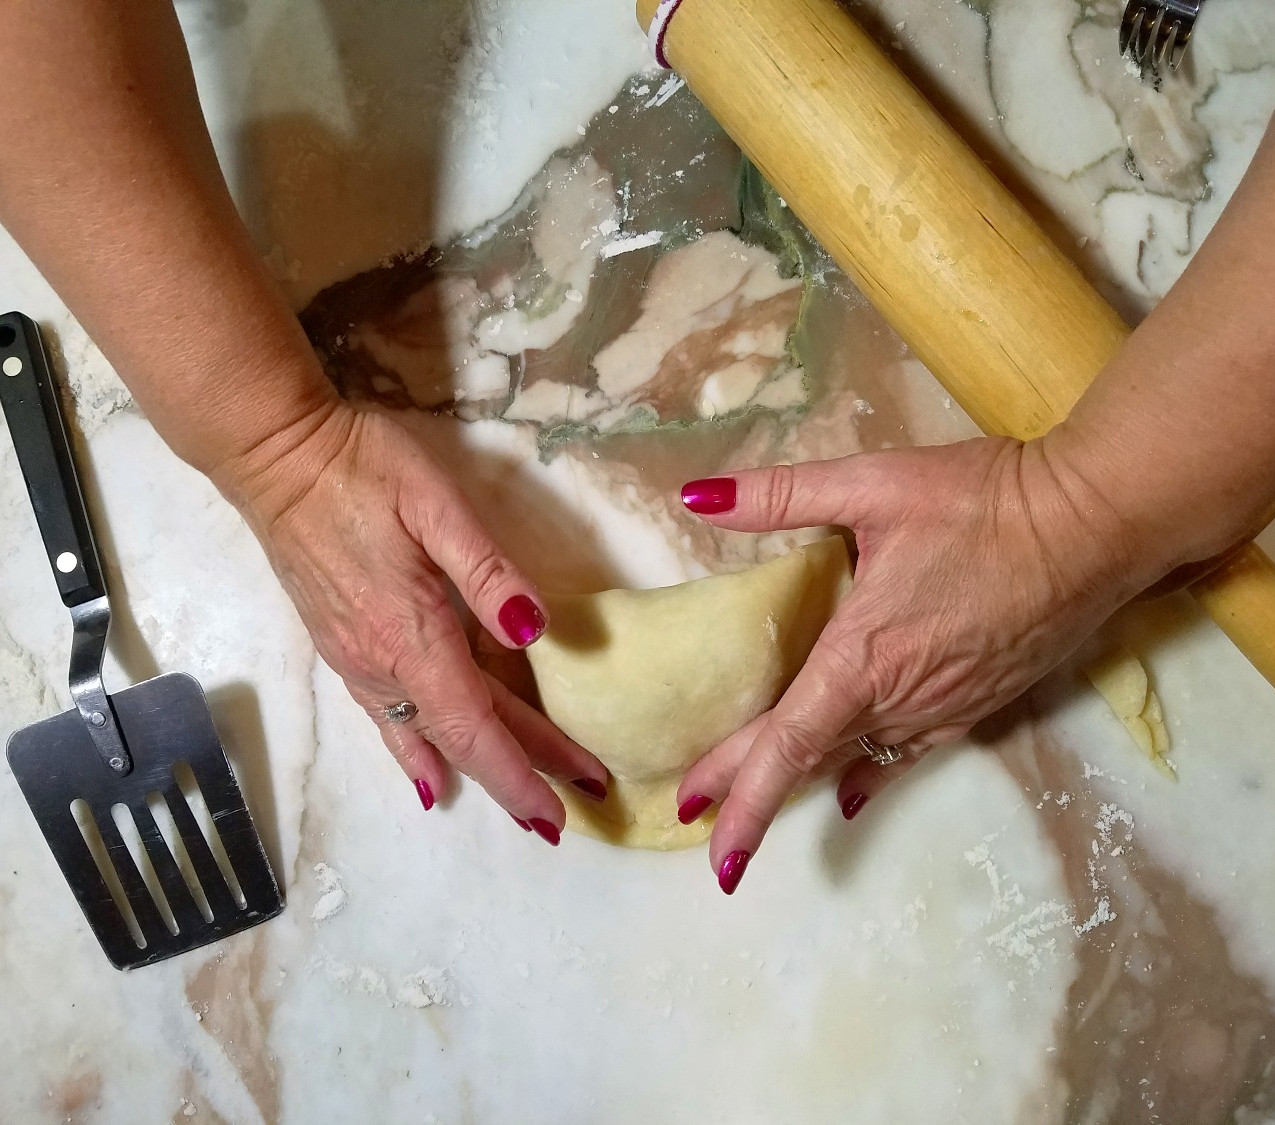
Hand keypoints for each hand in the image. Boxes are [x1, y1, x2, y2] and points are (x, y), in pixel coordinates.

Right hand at [223, 401, 607, 841]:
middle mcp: (382, 665)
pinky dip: (419, 754)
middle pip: (463, 736)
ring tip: (532, 792)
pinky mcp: (343, 649)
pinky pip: (390, 719)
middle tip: (582, 796)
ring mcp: (358, 661)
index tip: (555, 814)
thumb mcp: (437, 505)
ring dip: (484, 763)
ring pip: (432, 730)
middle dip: (524, 772)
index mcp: (412, 636)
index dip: (519, 772)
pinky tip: (429, 780)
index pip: (475, 726)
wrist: (276, 457)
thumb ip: (486, 572)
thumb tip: (535, 632)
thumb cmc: (364, 470)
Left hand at [675, 436, 1160, 892]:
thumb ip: (780, 494)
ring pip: (856, 758)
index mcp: (863, 654)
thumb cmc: (984, 501)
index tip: (700, 827)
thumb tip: (695, 496)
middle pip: (810, 758)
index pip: (787, 741)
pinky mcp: (980, 702)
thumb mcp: (873, 485)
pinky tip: (851, 796)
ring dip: (802, 782)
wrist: (1098, 522)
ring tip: (753, 802)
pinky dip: (868, 774)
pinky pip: (910, 753)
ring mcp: (945, 706)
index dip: (741, 789)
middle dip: (749, 794)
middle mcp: (900, 697)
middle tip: (697, 820)